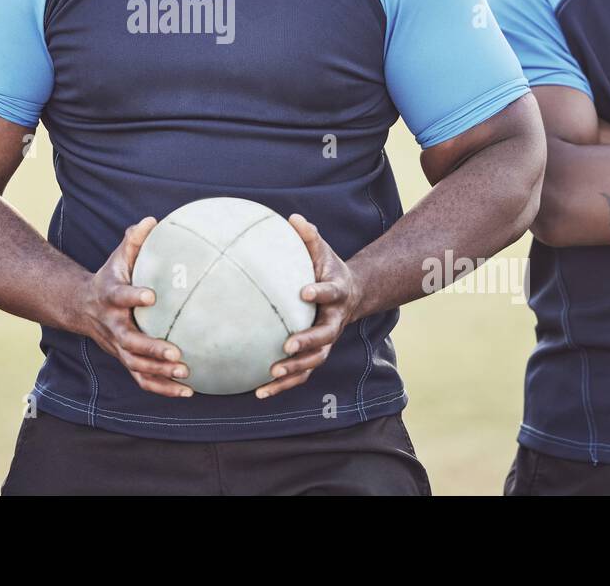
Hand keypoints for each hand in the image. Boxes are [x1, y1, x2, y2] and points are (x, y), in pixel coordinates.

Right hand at [74, 216, 191, 396]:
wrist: (83, 306)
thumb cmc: (112, 276)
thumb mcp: (119, 257)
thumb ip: (134, 240)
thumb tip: (152, 220)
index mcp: (111, 296)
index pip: (120, 296)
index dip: (133, 296)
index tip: (151, 295)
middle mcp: (113, 325)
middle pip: (129, 341)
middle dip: (151, 348)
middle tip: (175, 352)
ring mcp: (118, 346)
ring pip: (136, 365)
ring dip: (159, 372)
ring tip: (185, 373)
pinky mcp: (126, 360)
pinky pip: (143, 379)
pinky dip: (163, 388)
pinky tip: (186, 392)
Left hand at [258, 213, 360, 399]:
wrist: (351, 295)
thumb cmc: (328, 269)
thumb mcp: (323, 251)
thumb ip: (310, 237)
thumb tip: (294, 218)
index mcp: (336, 294)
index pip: (329, 293)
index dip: (319, 292)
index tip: (305, 291)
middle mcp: (334, 322)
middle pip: (324, 336)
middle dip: (307, 342)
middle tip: (287, 345)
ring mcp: (326, 342)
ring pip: (314, 361)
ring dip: (294, 370)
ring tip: (271, 374)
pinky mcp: (315, 355)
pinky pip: (300, 374)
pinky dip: (282, 386)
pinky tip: (258, 392)